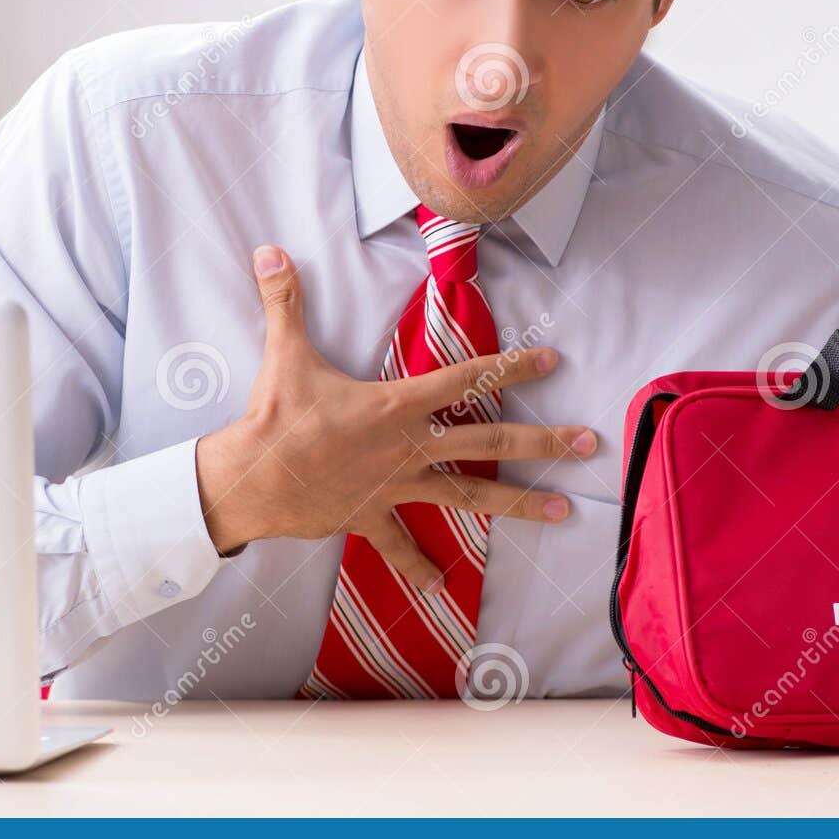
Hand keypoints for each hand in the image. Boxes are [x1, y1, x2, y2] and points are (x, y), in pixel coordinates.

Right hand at [193, 244, 594, 591]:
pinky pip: (401, 547)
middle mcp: (408, 447)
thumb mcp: (285, 353)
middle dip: (543, 441)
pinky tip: (443, 588)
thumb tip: (269, 249)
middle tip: (588, 443)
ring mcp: (395, 487)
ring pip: (468, 496)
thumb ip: (285, 300)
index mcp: (397, 405)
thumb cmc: (274, 417)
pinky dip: (420, 568)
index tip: (552, 361)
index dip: (511, 366)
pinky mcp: (371, 518)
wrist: (250, 481)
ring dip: (519, 504)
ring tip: (564, 512)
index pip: (466, 378)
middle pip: (489, 442)